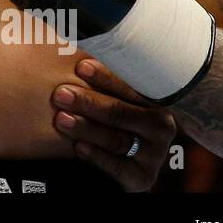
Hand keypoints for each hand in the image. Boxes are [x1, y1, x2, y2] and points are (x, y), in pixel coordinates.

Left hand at [52, 58, 177, 191]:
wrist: (122, 167)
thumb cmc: (109, 119)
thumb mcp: (110, 97)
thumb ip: (98, 78)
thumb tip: (71, 43)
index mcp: (154, 100)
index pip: (132, 86)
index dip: (106, 76)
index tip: (81, 67)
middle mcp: (161, 126)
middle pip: (123, 112)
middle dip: (89, 102)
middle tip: (60, 94)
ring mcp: (154, 154)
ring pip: (118, 139)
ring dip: (87, 128)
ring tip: (61, 118)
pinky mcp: (143, 178)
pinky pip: (119, 167)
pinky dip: (97, 156)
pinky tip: (78, 147)